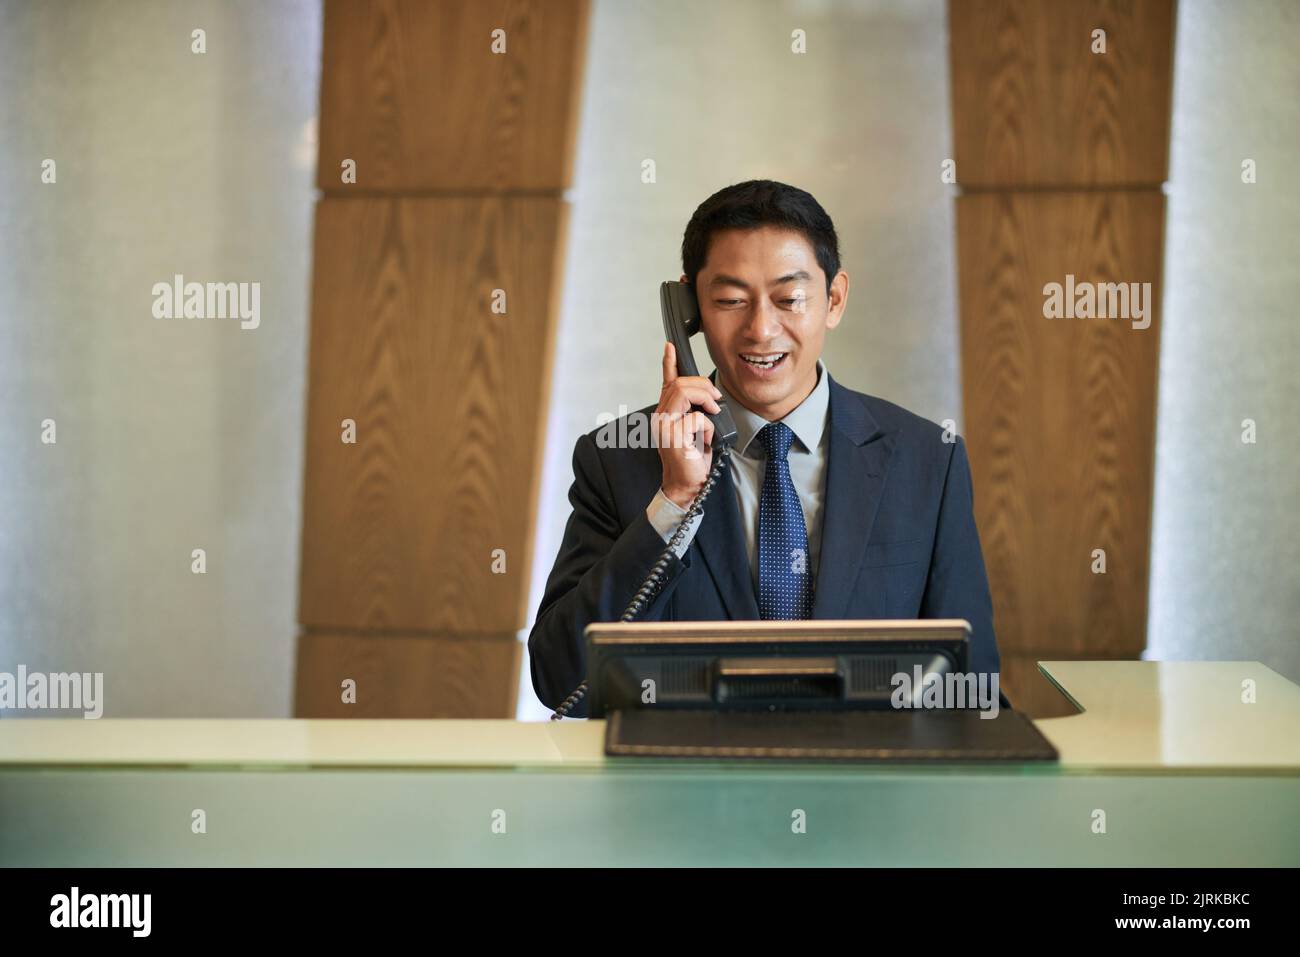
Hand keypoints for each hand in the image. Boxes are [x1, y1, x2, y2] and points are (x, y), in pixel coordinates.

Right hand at [656, 342, 722, 508]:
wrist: (687, 485)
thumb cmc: (692, 459)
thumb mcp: (696, 429)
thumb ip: (696, 411)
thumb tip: (710, 396)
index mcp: (666, 412)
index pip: (666, 382)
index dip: (668, 362)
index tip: (670, 346)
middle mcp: (661, 416)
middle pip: (680, 383)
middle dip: (704, 386)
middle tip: (716, 400)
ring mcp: (665, 426)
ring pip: (684, 392)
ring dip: (706, 399)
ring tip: (713, 412)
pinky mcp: (673, 436)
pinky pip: (697, 418)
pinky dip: (708, 427)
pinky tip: (706, 439)